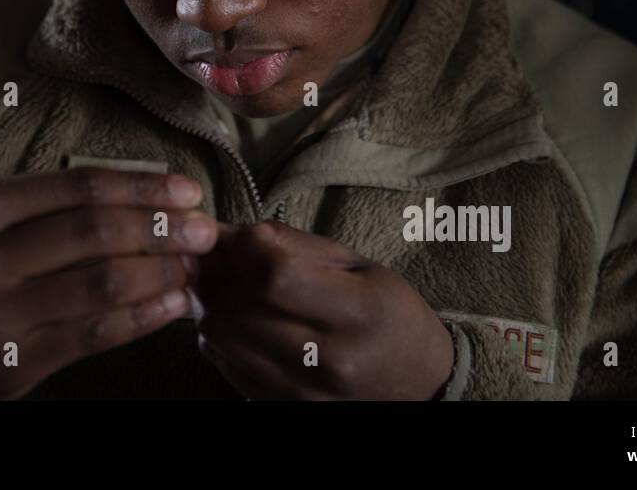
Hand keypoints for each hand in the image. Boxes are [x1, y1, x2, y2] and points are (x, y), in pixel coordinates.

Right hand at [0, 167, 216, 397]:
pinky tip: (171, 306)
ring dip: (160, 274)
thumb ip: (34, 205)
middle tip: (204, 229)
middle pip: (93, 234)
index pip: (75, 189)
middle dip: (161, 229)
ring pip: (99, 286)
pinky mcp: (10, 365)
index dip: (140, 187)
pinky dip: (141, 318)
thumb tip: (131, 195)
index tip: (186, 190)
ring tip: (193, 266)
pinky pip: (93, 335)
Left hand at [191, 221, 452, 399]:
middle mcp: (327, 359)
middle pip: (238, 308)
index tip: (249, 237)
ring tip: (235, 285)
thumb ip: (295, 245)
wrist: (420, 385)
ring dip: (216, 302)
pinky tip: (242, 316)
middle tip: (231, 256)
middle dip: (223, 272)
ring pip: (222, 337)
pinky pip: (225, 362)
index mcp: (358, 313)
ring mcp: (301, 390)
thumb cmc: (390, 315)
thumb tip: (236, 232)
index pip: (275, 277)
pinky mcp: (280, 404)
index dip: (247, 248)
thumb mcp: (358, 266)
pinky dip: (223, 332)